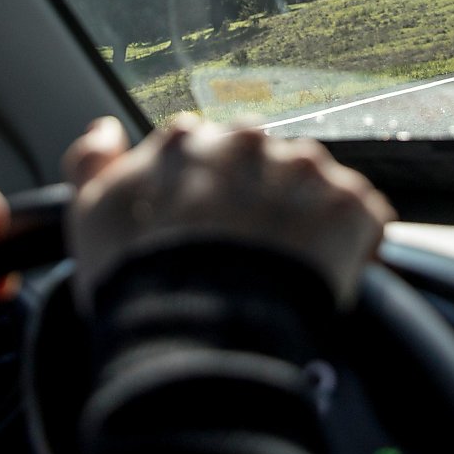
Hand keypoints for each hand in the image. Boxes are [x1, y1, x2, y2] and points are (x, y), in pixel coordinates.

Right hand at [62, 116, 393, 308]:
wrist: (200, 324)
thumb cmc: (138, 274)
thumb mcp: (90, 215)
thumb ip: (91, 162)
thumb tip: (104, 129)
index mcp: (189, 140)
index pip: (207, 149)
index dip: (210, 191)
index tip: (209, 227)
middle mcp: (249, 142)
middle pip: (265, 162)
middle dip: (264, 197)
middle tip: (251, 253)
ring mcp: (302, 171)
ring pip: (314, 183)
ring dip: (308, 216)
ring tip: (291, 269)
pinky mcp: (348, 207)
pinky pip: (364, 217)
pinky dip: (356, 242)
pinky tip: (335, 273)